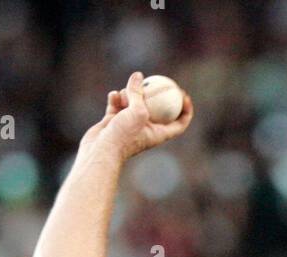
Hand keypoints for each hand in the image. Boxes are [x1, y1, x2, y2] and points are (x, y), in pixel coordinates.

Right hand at [79, 71, 193, 162]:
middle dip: (155, 94)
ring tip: (123, 94)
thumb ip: (138, 92)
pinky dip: (116, 97)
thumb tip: (138, 75)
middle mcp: (145, 130)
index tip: (184, 95)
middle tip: (157, 79)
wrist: (100, 151)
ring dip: (128, 93)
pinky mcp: (115, 121)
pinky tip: (113, 95)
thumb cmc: (122, 137)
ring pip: (134, 102)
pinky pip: (118, 104)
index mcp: (157, 134)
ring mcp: (129, 125)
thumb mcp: (137, 112)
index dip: (185, 110)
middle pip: (156, 109)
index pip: (179, 124)